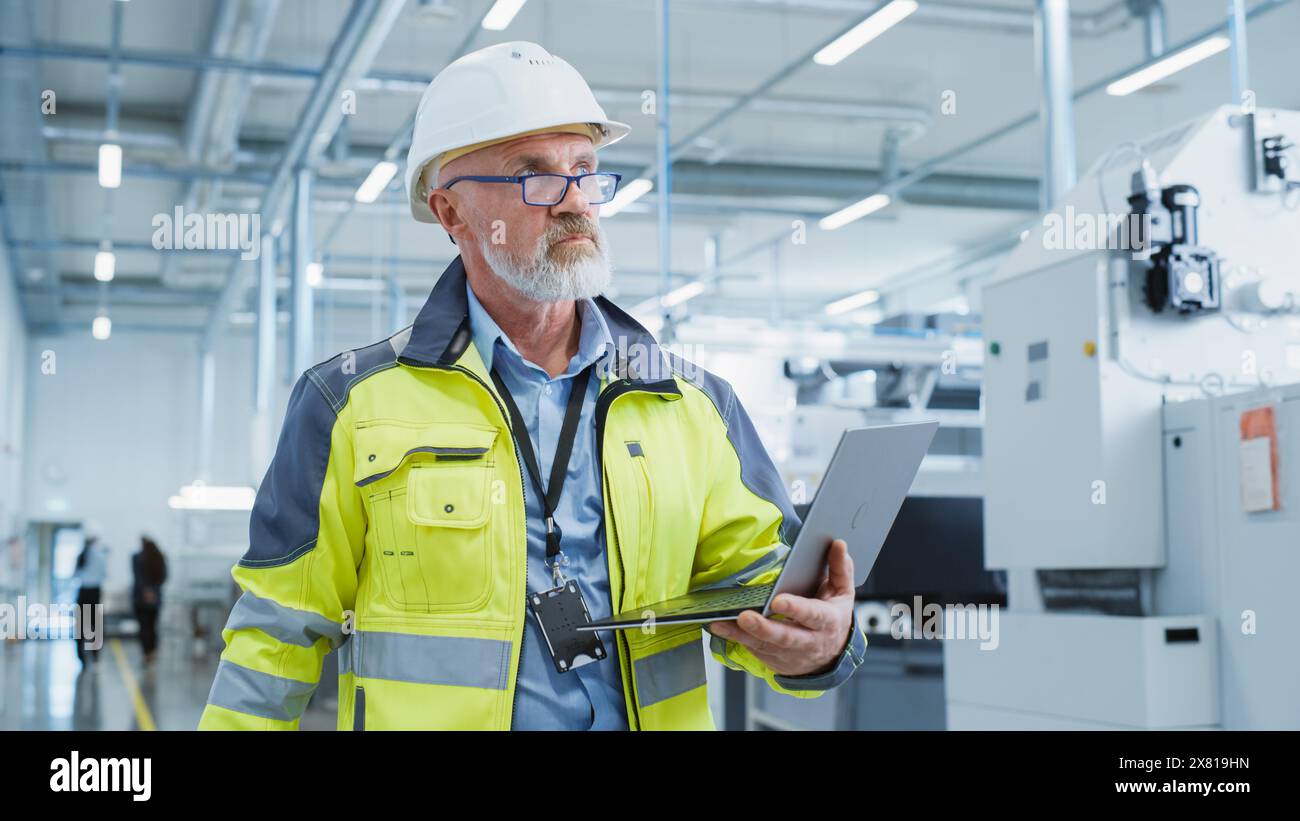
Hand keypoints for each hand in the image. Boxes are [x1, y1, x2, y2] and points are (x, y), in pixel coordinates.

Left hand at [708, 539, 854, 676]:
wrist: (830, 657)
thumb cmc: (833, 618)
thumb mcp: (843, 594)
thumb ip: (841, 569)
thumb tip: (838, 544)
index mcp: (826, 621)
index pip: (812, 615)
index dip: (796, 608)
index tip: (779, 600)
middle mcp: (807, 640)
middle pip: (785, 636)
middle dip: (764, 628)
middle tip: (745, 617)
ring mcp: (788, 652)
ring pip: (763, 645)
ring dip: (742, 634)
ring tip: (721, 622)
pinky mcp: (772, 657)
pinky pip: (752, 648)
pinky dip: (734, 638)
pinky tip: (720, 626)